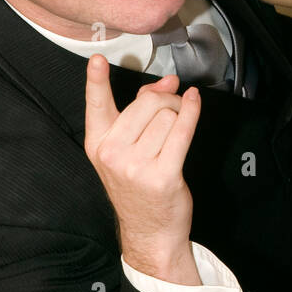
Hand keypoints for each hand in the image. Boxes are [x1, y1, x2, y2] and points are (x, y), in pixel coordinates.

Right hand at [84, 57, 201, 278]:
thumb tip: (166, 82)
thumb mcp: (126, 149)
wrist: (150, 231)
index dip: (96, 81)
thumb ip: (139, 111)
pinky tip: (195, 102)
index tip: (97, 60)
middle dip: (166, 99)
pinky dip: (192, 112)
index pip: (96, 106)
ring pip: (168, 115)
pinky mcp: (163, 175)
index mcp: (98, 144)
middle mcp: (112, 153)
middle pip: (147, 103)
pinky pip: (182, 130)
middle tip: (173, 108)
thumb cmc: (138, 184)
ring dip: (179, 114)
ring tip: (177, 128)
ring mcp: (136, 166)